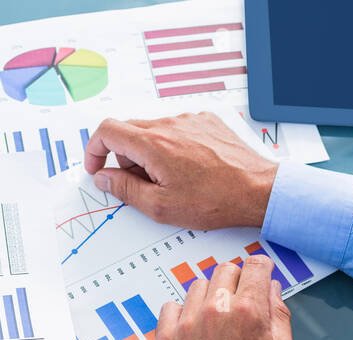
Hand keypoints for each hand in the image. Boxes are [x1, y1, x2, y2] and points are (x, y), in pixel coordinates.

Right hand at [83, 111, 277, 229]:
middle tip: (140, 184)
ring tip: (171, 180)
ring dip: (150, 153)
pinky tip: (189, 169)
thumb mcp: (160, 206)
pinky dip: (172, 146)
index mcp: (154, 144)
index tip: (97, 168)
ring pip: (153, 131)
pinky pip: (177, 129)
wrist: (257, 190)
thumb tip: (103, 178)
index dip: (94, 149)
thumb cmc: (214, 201)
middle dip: (124, 158)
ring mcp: (190, 120)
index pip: (107, 130)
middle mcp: (170, 124)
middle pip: (128, 130)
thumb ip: (125, 189)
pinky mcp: (206, 121)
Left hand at [156, 255, 294, 339]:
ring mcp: (187, 324)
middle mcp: (216, 311)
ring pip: (198, 286)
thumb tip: (272, 289)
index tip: (259, 277)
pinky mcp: (166, 339)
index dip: (261, 270)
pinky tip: (193, 331)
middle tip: (240, 304)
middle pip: (225, 270)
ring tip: (216, 322)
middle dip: (236, 281)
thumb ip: (279, 315)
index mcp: (249, 312)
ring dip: (209, 296)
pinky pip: (170, 307)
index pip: (255, 266)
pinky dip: (182, 313)